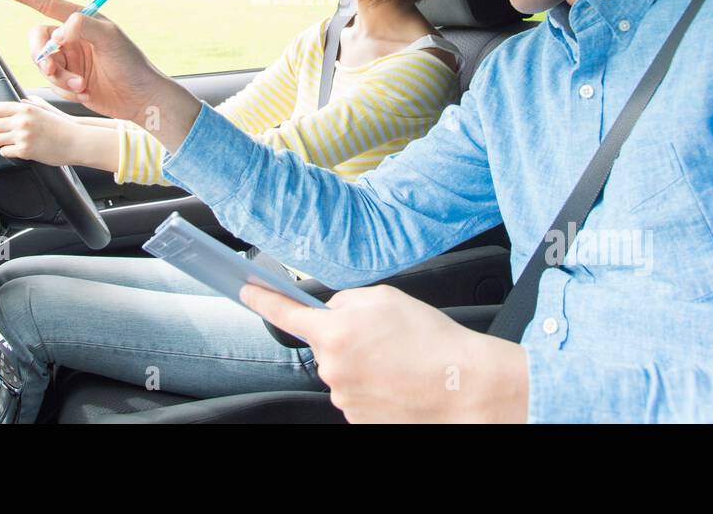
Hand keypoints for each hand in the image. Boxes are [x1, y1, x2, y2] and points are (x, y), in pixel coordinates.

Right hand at [0, 0, 178, 126]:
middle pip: (37, 39)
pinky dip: (63, 89)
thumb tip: (59, 30)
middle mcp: (73, 38)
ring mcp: (71, 60)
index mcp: (83, 21)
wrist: (140, 100)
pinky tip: (83, 91)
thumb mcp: (111, 39)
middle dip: (42, 55)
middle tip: (53, 68)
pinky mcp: (69, 80)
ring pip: (43, 64)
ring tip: (79, 84)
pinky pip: (51, 83)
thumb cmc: (132, 66)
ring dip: (58, 77)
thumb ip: (83, 26)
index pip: (48, 3)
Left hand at [0, 97, 82, 164]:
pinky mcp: (24, 151)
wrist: (77, 141)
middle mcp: (21, 121)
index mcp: (25, 108)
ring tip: (11, 142)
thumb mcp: (45, 108)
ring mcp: (22, 136)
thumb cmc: (63, 125)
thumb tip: (17, 102)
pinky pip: (4, 152)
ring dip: (1, 142)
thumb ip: (29, 104)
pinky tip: (17, 149)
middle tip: (3, 133)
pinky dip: (8, 151)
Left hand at [240, 283, 530, 422]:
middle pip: (325, 345)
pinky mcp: (358, 420)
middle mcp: (332, 369)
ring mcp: (344, 399)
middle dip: (346, 338)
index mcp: (335, 332)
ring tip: (400, 361)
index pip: (284, 313)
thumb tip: (333, 310)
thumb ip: (348, 301)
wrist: (463, 386)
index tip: (248, 292)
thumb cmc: (432, 339)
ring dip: (362, 364)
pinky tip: (398, 381)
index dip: (261, 300)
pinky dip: (374, 387)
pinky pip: (357, 395)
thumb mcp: (386, 298)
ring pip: (343, 372)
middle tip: (384, 337)